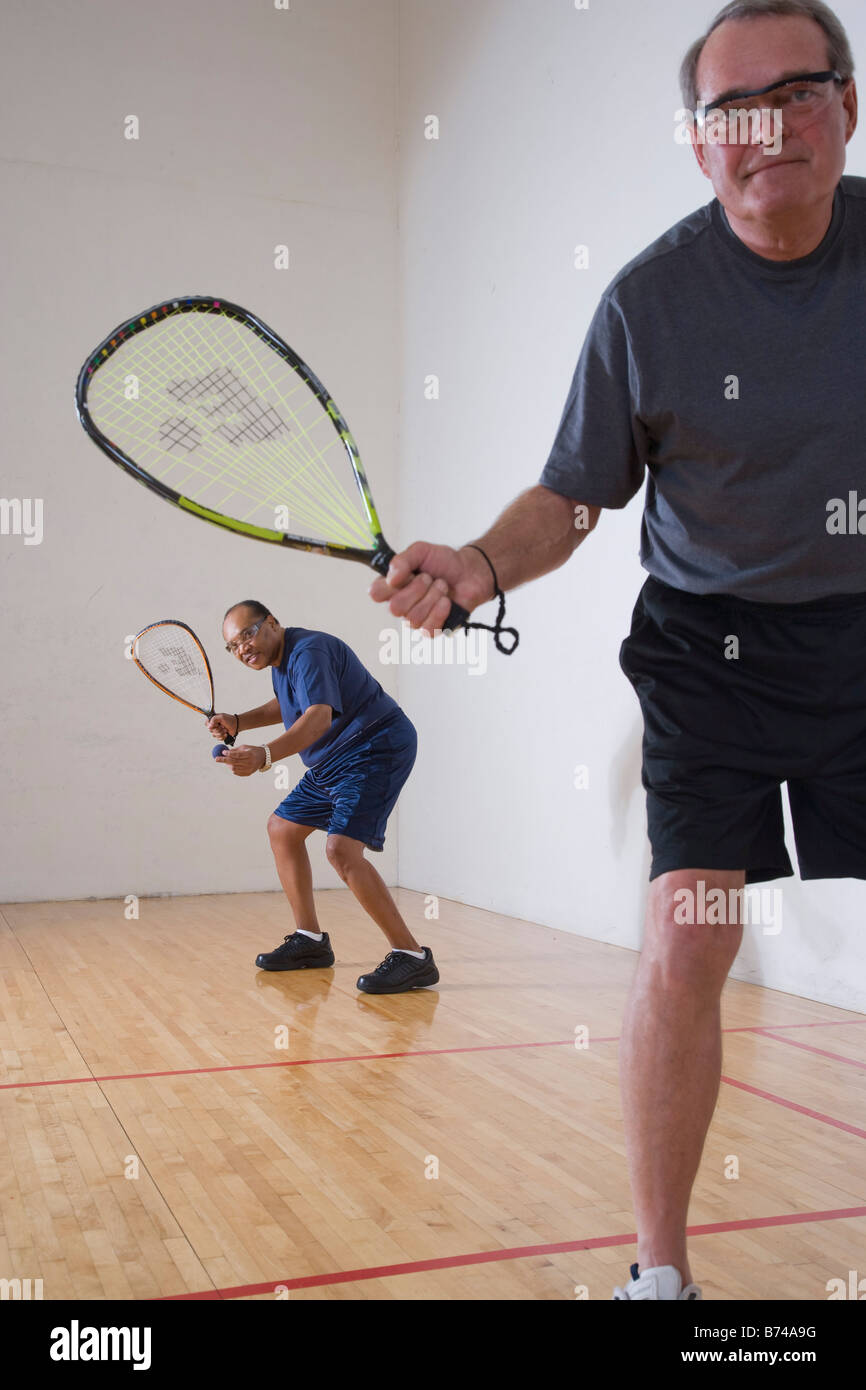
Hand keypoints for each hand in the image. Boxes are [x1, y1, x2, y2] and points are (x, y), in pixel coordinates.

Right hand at [208, 712, 237, 739]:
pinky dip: (223, 736)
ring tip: (225, 730)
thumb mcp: (221, 717)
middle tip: (223, 726)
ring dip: (221, 733)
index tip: (217, 724)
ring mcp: (217, 731)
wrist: (236, 725)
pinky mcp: (220, 735)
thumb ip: (214, 719)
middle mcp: (214, 726)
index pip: (206, 724)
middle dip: (218, 729)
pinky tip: (226, 734)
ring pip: (214, 735)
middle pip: (211, 731)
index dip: (211, 725)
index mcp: (213, 720)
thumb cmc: (229, 720)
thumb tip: (209, 726)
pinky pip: (218, 739)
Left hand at [215, 744, 265, 776]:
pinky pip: (236, 772)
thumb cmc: (252, 750)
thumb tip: (224, 752)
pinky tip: (232, 765)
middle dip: (224, 760)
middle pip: (234, 762)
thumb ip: (235, 750)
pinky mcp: (248, 773)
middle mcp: (250, 763)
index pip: (237, 755)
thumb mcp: (245, 747)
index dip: (229, 754)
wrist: (263, 757)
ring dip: (228, 765)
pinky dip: (232, 769)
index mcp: (250, 755)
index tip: (222, 752)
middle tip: (216, 758)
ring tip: (226, 761)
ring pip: (234, 768)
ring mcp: (249, 769)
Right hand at [368, 542, 491, 635]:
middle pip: (395, 608)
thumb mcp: (421, 551)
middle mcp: (401, 604)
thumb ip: (402, 560)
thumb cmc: (444, 562)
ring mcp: (415, 619)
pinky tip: (447, 602)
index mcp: (392, 586)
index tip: (407, 575)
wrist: (471, 572)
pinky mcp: (432, 630)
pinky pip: (428, 629)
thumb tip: (391, 579)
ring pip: (413, 618)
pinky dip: (440, 612)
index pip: (374, 594)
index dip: (389, 586)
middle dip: (417, 589)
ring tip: (442, 586)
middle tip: (429, 578)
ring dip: (432, 597)